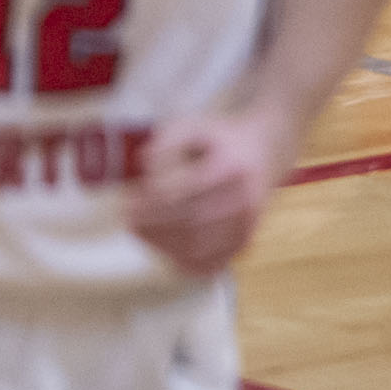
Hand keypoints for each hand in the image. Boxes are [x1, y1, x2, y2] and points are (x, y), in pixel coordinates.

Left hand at [128, 109, 288, 275]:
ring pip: (200, 248)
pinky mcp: (245, 241)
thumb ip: (166, 140)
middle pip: (192, 223)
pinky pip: (212, 263)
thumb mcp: (193, 126)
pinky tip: (161, 249)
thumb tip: (143, 161)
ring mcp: (247, 225)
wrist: (264, 151)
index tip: (129, 198)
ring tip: (137, 230)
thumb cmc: (220, 138)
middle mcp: (244, 201)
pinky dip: (183, 262)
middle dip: (153, 224)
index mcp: (231, 169)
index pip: (188, 192)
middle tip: (126, 216)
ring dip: (162, 244)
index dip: (154, 201)